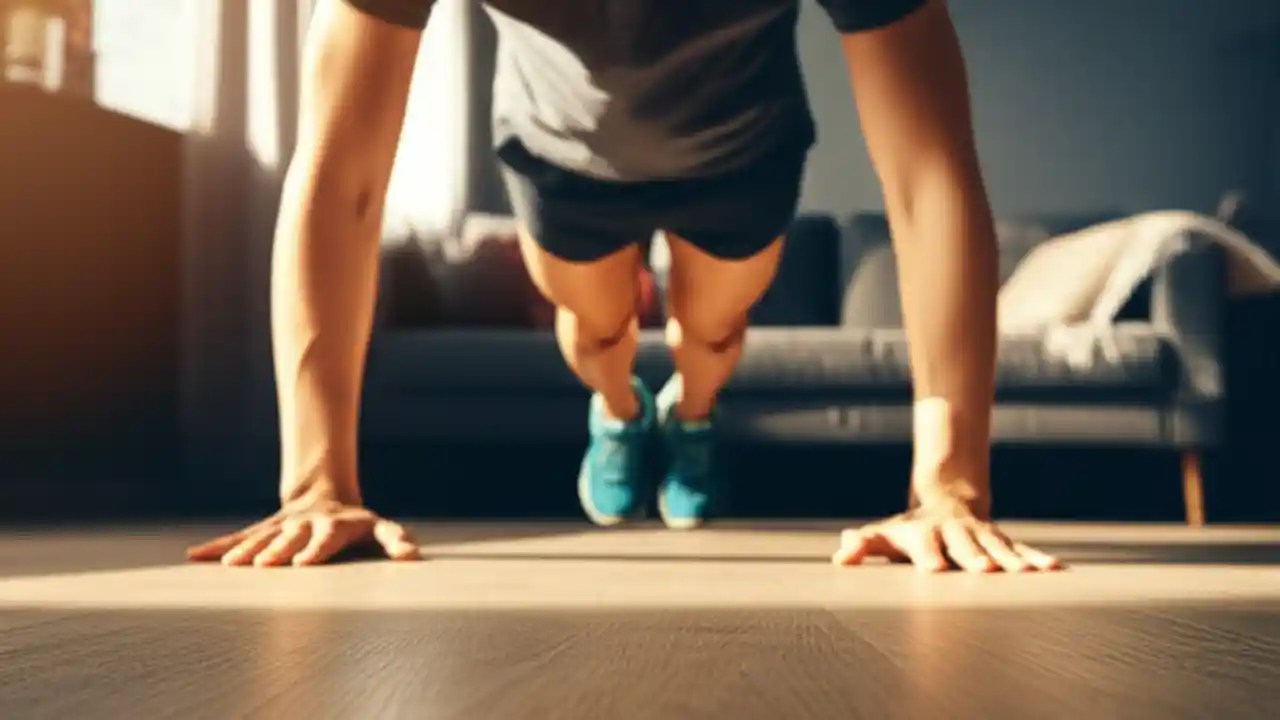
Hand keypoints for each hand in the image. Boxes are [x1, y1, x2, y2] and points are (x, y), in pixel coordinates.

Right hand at [186, 500, 420, 566]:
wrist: (325, 496)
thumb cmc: (358, 524)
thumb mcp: (380, 528)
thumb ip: (396, 540)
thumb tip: (413, 557)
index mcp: (334, 526)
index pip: (326, 538)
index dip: (316, 549)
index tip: (303, 563)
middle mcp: (304, 525)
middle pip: (289, 538)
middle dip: (276, 551)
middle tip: (262, 566)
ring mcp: (281, 527)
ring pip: (261, 538)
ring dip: (245, 550)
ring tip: (230, 565)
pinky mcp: (263, 531)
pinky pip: (239, 538)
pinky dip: (217, 547)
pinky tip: (194, 557)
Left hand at [831, 499, 1061, 573]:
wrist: (946, 501)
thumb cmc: (908, 530)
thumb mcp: (884, 536)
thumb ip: (863, 545)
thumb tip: (840, 556)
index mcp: (925, 532)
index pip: (925, 543)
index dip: (928, 554)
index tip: (933, 570)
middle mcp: (955, 531)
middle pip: (965, 544)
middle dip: (974, 557)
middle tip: (985, 572)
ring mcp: (981, 535)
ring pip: (997, 547)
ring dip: (1012, 560)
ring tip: (1027, 574)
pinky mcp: (1001, 542)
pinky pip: (1021, 550)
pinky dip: (1037, 559)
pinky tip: (1055, 570)